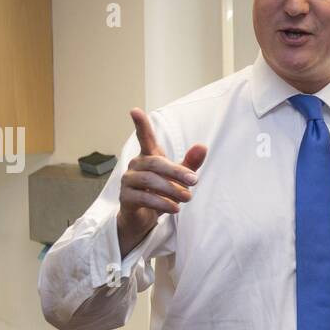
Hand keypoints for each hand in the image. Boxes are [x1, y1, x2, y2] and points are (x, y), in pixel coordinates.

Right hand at [117, 108, 206, 254]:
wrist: (142, 219)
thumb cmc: (161, 193)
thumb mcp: (178, 179)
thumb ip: (190, 164)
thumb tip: (203, 146)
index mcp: (148, 157)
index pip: (145, 138)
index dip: (141, 125)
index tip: (135, 110)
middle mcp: (135, 166)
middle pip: (155, 163)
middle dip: (176, 171)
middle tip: (194, 181)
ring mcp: (128, 182)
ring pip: (149, 180)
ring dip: (171, 189)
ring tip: (187, 198)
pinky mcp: (126, 199)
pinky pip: (144, 198)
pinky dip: (162, 203)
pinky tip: (175, 208)